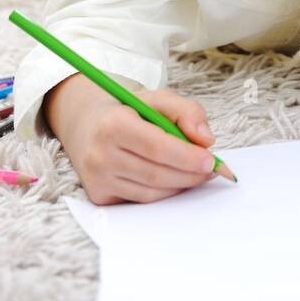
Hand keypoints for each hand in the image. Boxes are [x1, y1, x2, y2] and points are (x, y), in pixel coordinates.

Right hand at [48, 76, 218, 204]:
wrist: (88, 127)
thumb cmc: (129, 112)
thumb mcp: (158, 100)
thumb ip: (187, 111)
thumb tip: (206, 140)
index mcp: (113, 124)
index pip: (156, 147)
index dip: (187, 156)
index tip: (211, 160)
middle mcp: (100, 154)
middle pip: (156, 173)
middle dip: (190, 174)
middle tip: (211, 169)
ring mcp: (97, 179)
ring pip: (151, 192)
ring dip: (180, 186)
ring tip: (198, 174)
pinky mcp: (99, 196)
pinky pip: (141, 200)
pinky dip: (164, 193)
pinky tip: (176, 181)